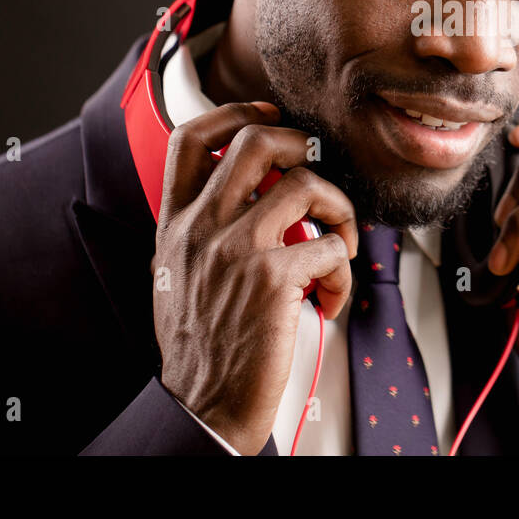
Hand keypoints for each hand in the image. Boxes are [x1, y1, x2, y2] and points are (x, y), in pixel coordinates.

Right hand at [152, 102, 357, 454]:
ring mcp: (236, 250)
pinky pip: (331, 246)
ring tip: (338, 245)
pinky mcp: (273, 280)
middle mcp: (201, 228)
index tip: (271, 119)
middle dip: (301, 144)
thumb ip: (203, 227)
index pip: (190, 138)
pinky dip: (343, 271)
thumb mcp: (177, 271)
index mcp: (175, 223)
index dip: (236, 113)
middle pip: (256, 141)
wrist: (203, 405)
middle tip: (317, 174)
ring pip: (307, 184)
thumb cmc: (201, 342)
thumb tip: (252, 190)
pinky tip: (328, 298)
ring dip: (339, 211)